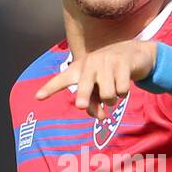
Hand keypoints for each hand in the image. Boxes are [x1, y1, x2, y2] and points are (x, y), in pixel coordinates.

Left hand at [36, 39, 156, 116]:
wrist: (133, 54)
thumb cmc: (110, 74)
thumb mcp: (98, 88)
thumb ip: (94, 104)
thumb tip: (100, 117)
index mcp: (79, 69)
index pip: (62, 80)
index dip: (50, 89)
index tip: (38, 97)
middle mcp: (90, 63)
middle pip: (84, 86)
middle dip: (83, 96)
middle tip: (81, 106)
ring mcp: (106, 61)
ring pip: (107, 94)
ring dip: (112, 99)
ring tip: (114, 92)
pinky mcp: (122, 62)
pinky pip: (122, 90)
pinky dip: (124, 93)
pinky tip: (124, 84)